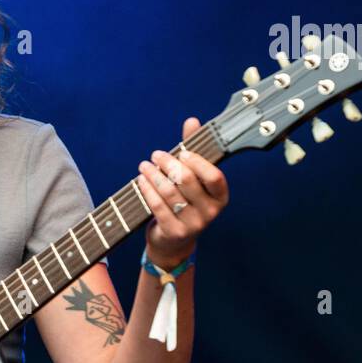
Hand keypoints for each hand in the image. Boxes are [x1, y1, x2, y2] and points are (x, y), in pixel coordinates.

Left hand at [135, 116, 229, 267]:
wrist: (174, 241)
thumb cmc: (185, 202)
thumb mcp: (192, 179)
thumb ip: (194, 150)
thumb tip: (192, 121)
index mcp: (220, 196)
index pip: (214, 176)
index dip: (197, 162)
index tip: (181, 152)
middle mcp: (211, 212)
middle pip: (188, 181)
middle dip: (168, 164)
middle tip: (156, 155)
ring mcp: (194, 224)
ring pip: (170, 192)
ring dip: (153, 175)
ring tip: (144, 166)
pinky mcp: (175, 232)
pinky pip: (158, 206)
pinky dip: (147, 190)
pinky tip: (141, 180)